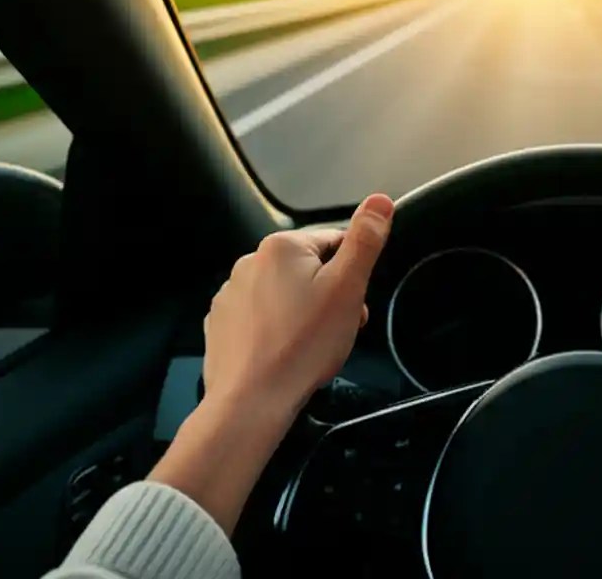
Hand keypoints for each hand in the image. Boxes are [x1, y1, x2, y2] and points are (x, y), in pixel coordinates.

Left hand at [149, 194, 393, 535]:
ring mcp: (230, 294)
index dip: (353, 275)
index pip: (335, 243)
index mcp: (282, 247)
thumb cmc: (303, 346)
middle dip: (329, 297)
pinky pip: (260, 318)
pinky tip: (285, 354)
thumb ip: (365, 241)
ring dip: (304, 314)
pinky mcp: (221, 323)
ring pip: (284, 296)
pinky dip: (275, 331)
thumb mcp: (348, 289)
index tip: (354, 304)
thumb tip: (380, 200)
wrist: (251, 400)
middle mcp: (249, 262)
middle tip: (336, 330)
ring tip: (311, 348)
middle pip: (309, 270)